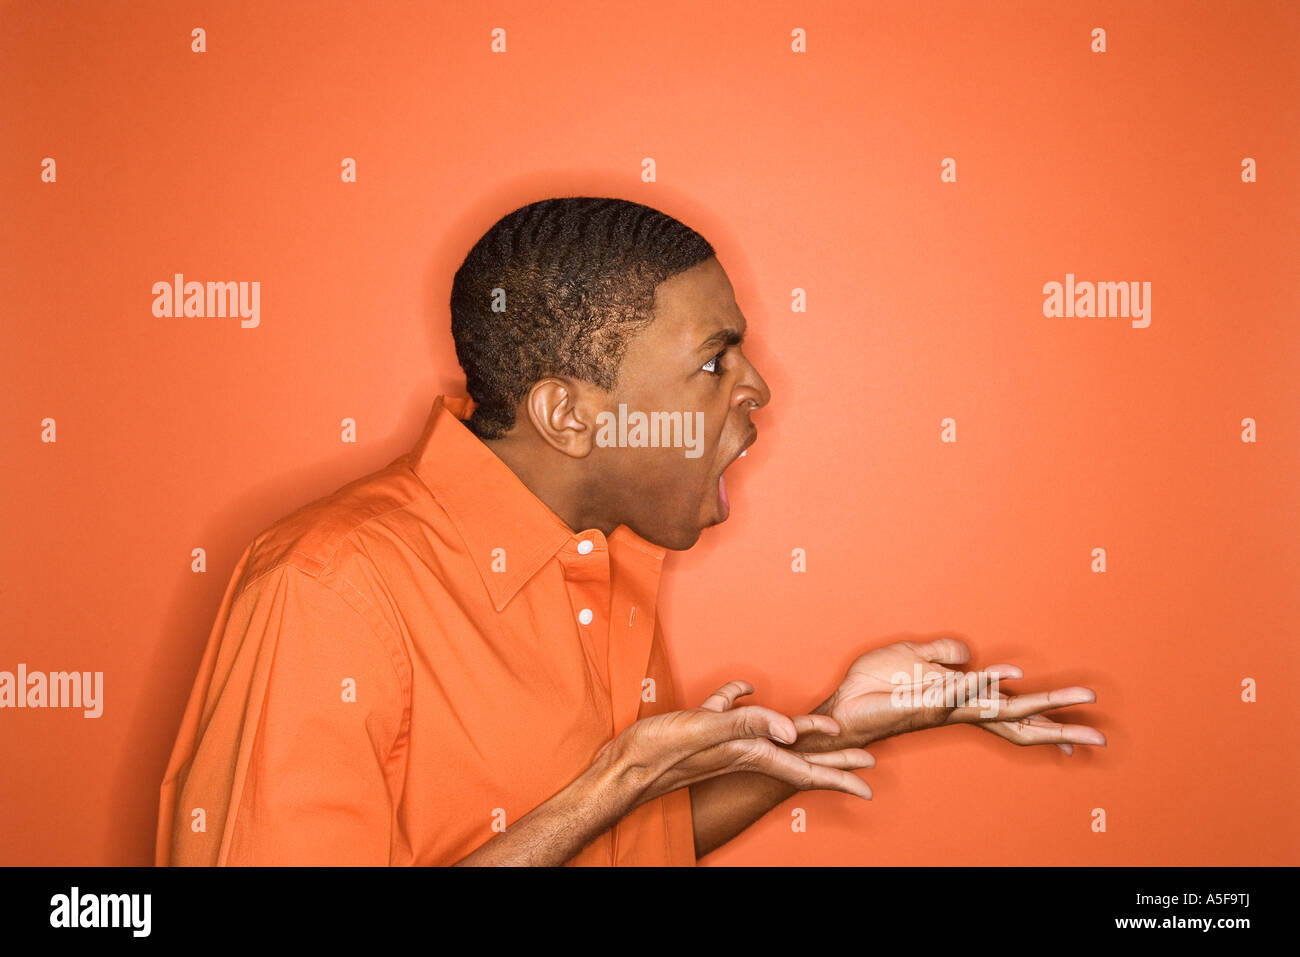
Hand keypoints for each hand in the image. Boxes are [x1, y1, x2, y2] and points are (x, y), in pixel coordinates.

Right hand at [597, 679, 874, 806]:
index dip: (838, 772)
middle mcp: (742, 752)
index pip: (805, 768)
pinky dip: (741, 698)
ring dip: (798, 729)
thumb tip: (789, 728)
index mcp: (749, 754)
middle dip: (833, 760)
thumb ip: (745, 724)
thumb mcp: (705, 731)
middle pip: (798, 757)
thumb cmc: (660, 753)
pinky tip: (742, 686)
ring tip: (820, 728)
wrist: (622, 767)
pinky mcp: (704, 730)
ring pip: (770, 734)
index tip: (868, 778)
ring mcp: (724, 743)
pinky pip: (732, 712)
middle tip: (865, 761)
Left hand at [825, 638, 1105, 753]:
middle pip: (1020, 721)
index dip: (1048, 720)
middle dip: (1060, 726)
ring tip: (1074, 706)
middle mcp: (961, 709)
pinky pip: (961, 692)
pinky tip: (1007, 676)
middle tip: (1099, 734)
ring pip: (1001, 709)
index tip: (1083, 728)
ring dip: (1038, 705)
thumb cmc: (875, 686)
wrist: (842, 704)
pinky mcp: (925, 702)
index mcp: (963, 700)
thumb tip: (973, 656)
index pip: (1014, 713)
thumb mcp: (914, 658)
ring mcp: (947, 708)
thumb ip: (946, 656)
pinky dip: (985, 683)